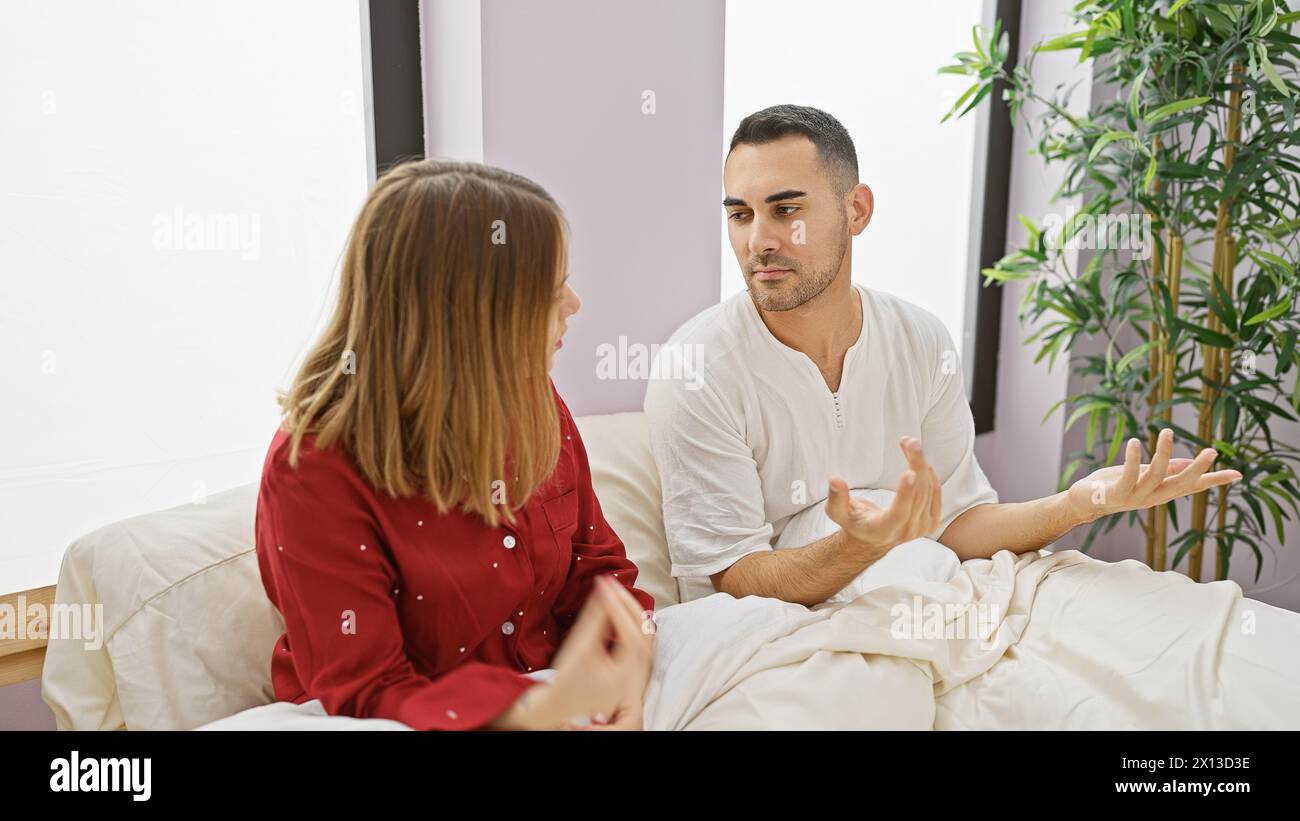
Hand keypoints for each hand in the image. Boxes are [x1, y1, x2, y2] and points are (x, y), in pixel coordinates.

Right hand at [513, 576, 654, 729]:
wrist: (558, 706)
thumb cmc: (565, 682)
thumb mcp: (579, 646)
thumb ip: (594, 617)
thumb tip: (603, 587)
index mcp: (626, 672)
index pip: (631, 632)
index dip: (619, 605)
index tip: (605, 585)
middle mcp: (636, 673)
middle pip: (644, 632)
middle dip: (628, 603)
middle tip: (612, 583)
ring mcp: (635, 673)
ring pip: (645, 636)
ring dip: (632, 612)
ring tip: (617, 592)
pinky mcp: (628, 670)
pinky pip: (639, 642)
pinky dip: (632, 624)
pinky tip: (620, 611)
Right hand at [825, 436, 941, 555]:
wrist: (873, 537)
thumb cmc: (854, 520)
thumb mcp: (837, 512)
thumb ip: (836, 497)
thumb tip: (834, 480)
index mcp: (882, 530)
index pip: (898, 513)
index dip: (905, 494)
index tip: (909, 472)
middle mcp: (905, 532)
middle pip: (917, 496)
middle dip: (916, 465)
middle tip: (910, 441)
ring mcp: (921, 528)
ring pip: (928, 491)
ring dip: (921, 464)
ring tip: (910, 444)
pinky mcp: (931, 522)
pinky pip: (935, 493)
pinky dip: (930, 474)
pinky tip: (921, 461)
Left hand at [1067, 428, 1242, 522]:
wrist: (1084, 502)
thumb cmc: (1116, 485)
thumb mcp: (1144, 476)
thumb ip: (1165, 470)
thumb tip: (1188, 462)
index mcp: (1163, 491)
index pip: (1193, 486)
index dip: (1215, 480)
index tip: (1238, 474)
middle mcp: (1154, 497)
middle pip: (1181, 484)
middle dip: (1197, 468)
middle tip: (1212, 451)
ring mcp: (1136, 496)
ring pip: (1156, 476)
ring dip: (1163, 453)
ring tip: (1168, 431)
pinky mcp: (1117, 493)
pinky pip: (1129, 474)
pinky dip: (1133, 458)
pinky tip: (1136, 441)